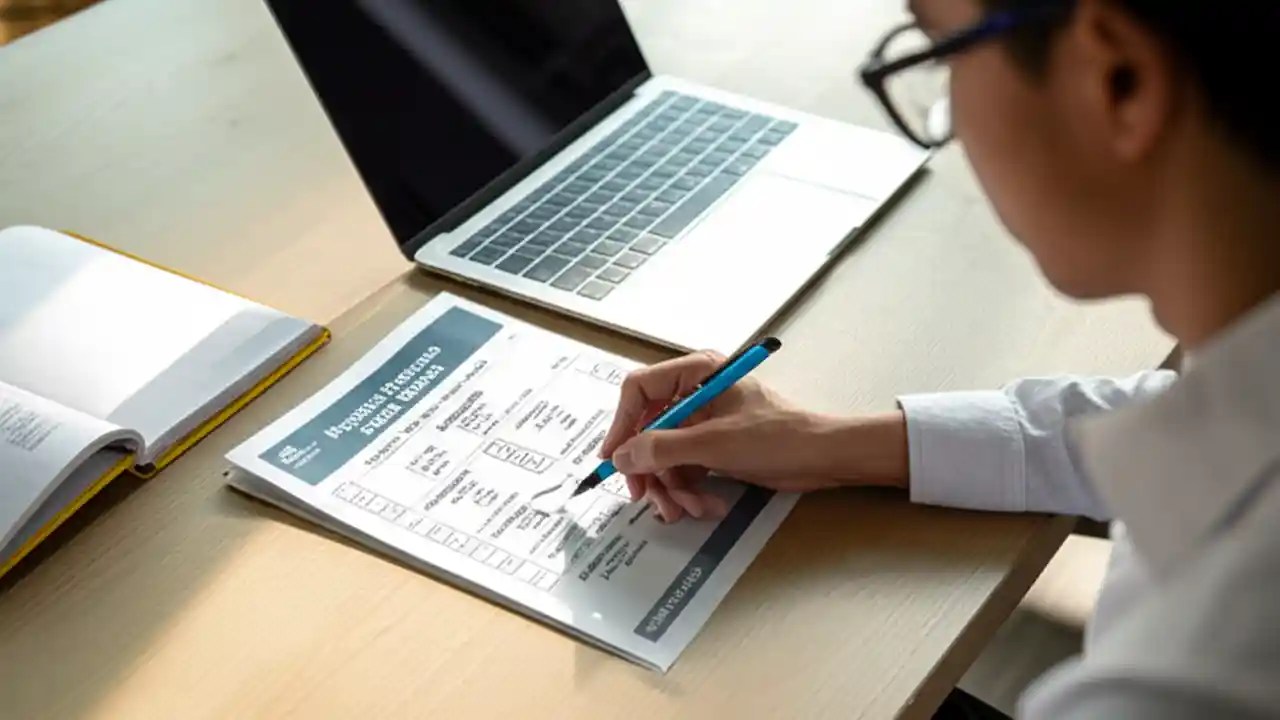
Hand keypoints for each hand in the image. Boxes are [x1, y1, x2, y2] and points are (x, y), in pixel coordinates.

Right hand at [599, 351, 853, 522]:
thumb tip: (621, 456)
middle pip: (648, 428)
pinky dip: (688, 490)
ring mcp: (704, 421)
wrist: (823, 458)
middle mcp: (695, 392)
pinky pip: (684, 468)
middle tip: (645, 498)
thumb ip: (663, 448)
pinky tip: (704, 506)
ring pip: (665, 455)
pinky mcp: (714, 447)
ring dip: (670, 487)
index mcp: (696, 372)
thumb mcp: (714, 443)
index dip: (621, 424)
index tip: (613, 458)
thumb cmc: (777, 436)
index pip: (639, 390)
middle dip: (649, 468)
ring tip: (685, 509)